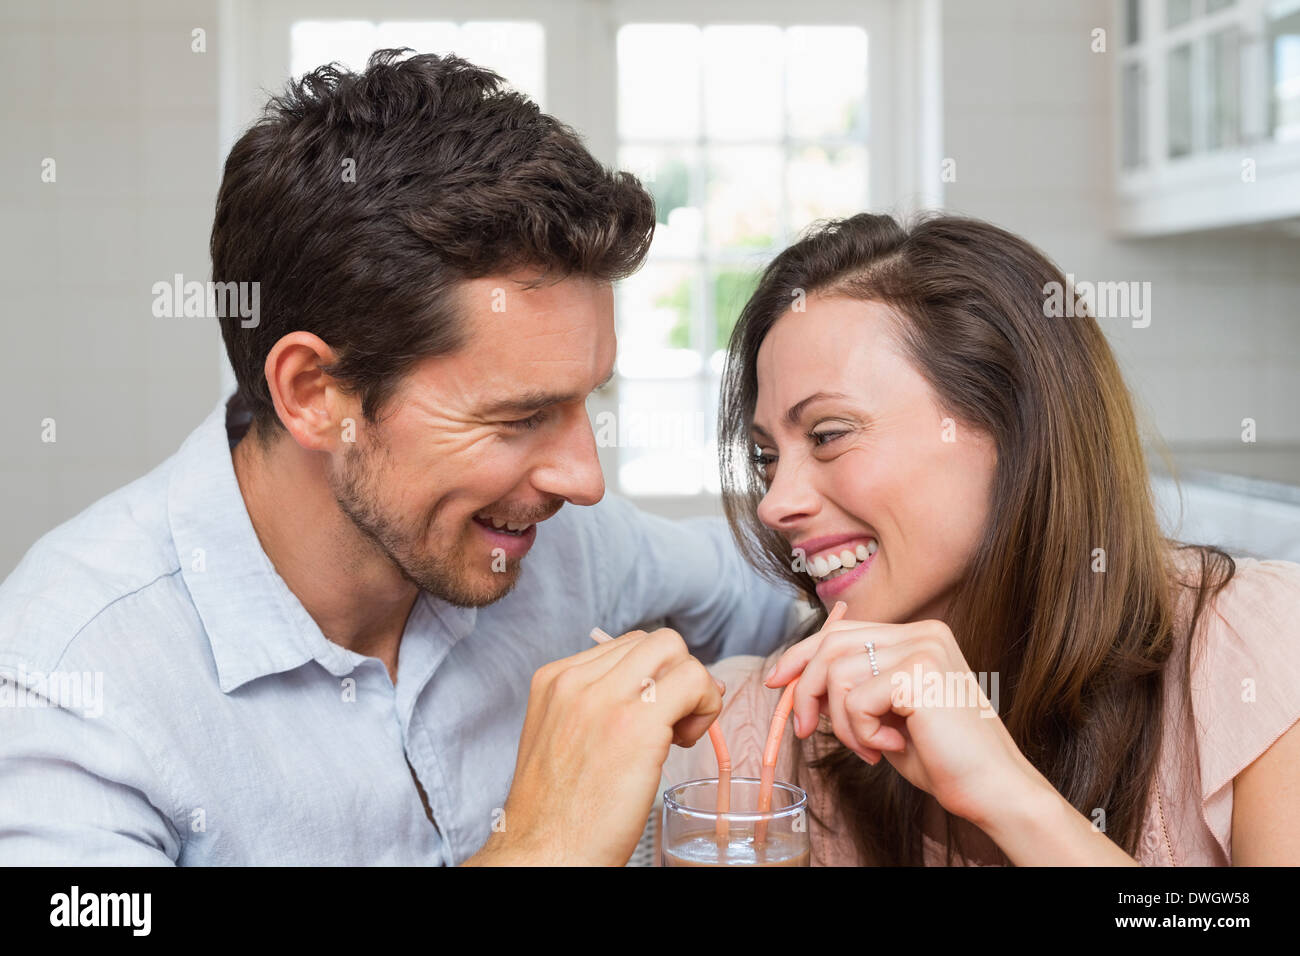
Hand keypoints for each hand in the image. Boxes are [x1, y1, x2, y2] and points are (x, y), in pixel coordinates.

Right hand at [464, 628, 722, 865]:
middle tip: (676, 723)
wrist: (544, 855)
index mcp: (554, 680)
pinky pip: (694, 682)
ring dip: (694, 688)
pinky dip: (705, 706)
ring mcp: (604, 699)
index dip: (655, 677)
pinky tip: (685, 742)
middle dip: (678, 676)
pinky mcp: (637, 724)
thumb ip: (598, 706)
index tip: (656, 715)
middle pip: (655, 642)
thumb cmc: (560, 813)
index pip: (627, 646)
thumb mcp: (562, 740)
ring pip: (677, 652)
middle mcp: (575, 680)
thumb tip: (666, 684)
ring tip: (679, 734)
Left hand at [764, 617, 1039, 829]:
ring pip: (838, 674)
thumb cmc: (942, 757)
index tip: (776, 681)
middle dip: (806, 688)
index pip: (842, 631)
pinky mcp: (919, 673)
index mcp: (918, 635)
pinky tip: (891, 747)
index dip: (801, 655)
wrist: (991, 788)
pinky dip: (861, 732)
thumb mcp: (886, 713)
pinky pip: (856, 700)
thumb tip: (797, 678)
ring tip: (870, 748)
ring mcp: (923, 648)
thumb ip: (853, 688)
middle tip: (805, 729)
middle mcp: (923, 632)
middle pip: (832, 643)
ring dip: (841, 723)